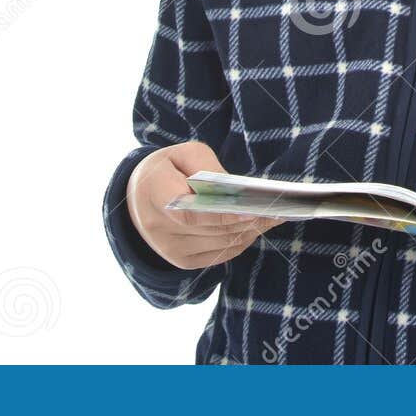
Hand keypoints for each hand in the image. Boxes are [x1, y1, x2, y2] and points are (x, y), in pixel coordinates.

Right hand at [126, 141, 283, 270]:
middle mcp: (158, 227)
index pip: (188, 213)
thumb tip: (234, 189)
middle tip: (277, 210)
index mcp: (153, 193)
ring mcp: (169, 249)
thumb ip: (207, 168)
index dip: (220, 214)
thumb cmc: (168, 168)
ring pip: (219, 244)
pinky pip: (220, 254)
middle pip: (211, 230)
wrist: (139, 197)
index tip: (250, 208)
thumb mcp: (183, 154)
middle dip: (246, 220)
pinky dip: (241, 241)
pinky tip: (257, 227)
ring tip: (274, 217)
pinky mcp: (182, 261)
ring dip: (249, 231)